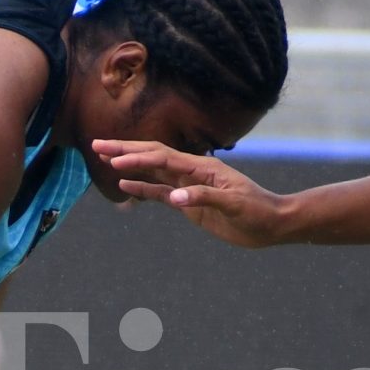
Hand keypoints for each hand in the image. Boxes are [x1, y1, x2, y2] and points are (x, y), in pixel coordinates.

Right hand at [102, 141, 292, 247]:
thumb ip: (203, 198)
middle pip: (152, 155)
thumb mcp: (233, 204)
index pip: (163, 158)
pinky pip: (160, 192)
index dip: (137, 157)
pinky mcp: (189, 203)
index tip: (114, 160)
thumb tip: (174, 198)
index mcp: (202, 167)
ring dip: (129, 164)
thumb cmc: (258, 210)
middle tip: (97, 145)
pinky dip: (142, 188)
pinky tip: (125, 186)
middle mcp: (192, 171)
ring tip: (105, 159)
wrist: (272, 224)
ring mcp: (188, 186)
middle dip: (125, 150)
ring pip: (152, 171)